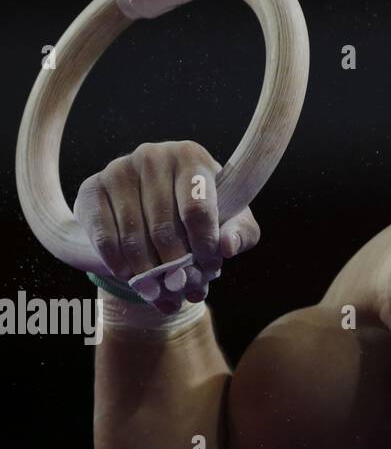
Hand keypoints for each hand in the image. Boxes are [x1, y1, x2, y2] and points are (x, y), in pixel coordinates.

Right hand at [72, 141, 259, 312]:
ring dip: (148, 273)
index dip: (204, 245)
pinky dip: (120, 265)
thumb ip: (240, 232)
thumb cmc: (198, 209)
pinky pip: (105, 237)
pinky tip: (132, 277)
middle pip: (164, 226)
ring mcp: (118, 169)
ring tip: (161, 293)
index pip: (197, 209)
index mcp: (191, 157)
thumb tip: (227, 247)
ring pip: (133, 235)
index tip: (209, 268)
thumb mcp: (230, 218)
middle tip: (182, 289)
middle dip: (176, 266)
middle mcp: (153, 156)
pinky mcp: (92, 188)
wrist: (148, 201)